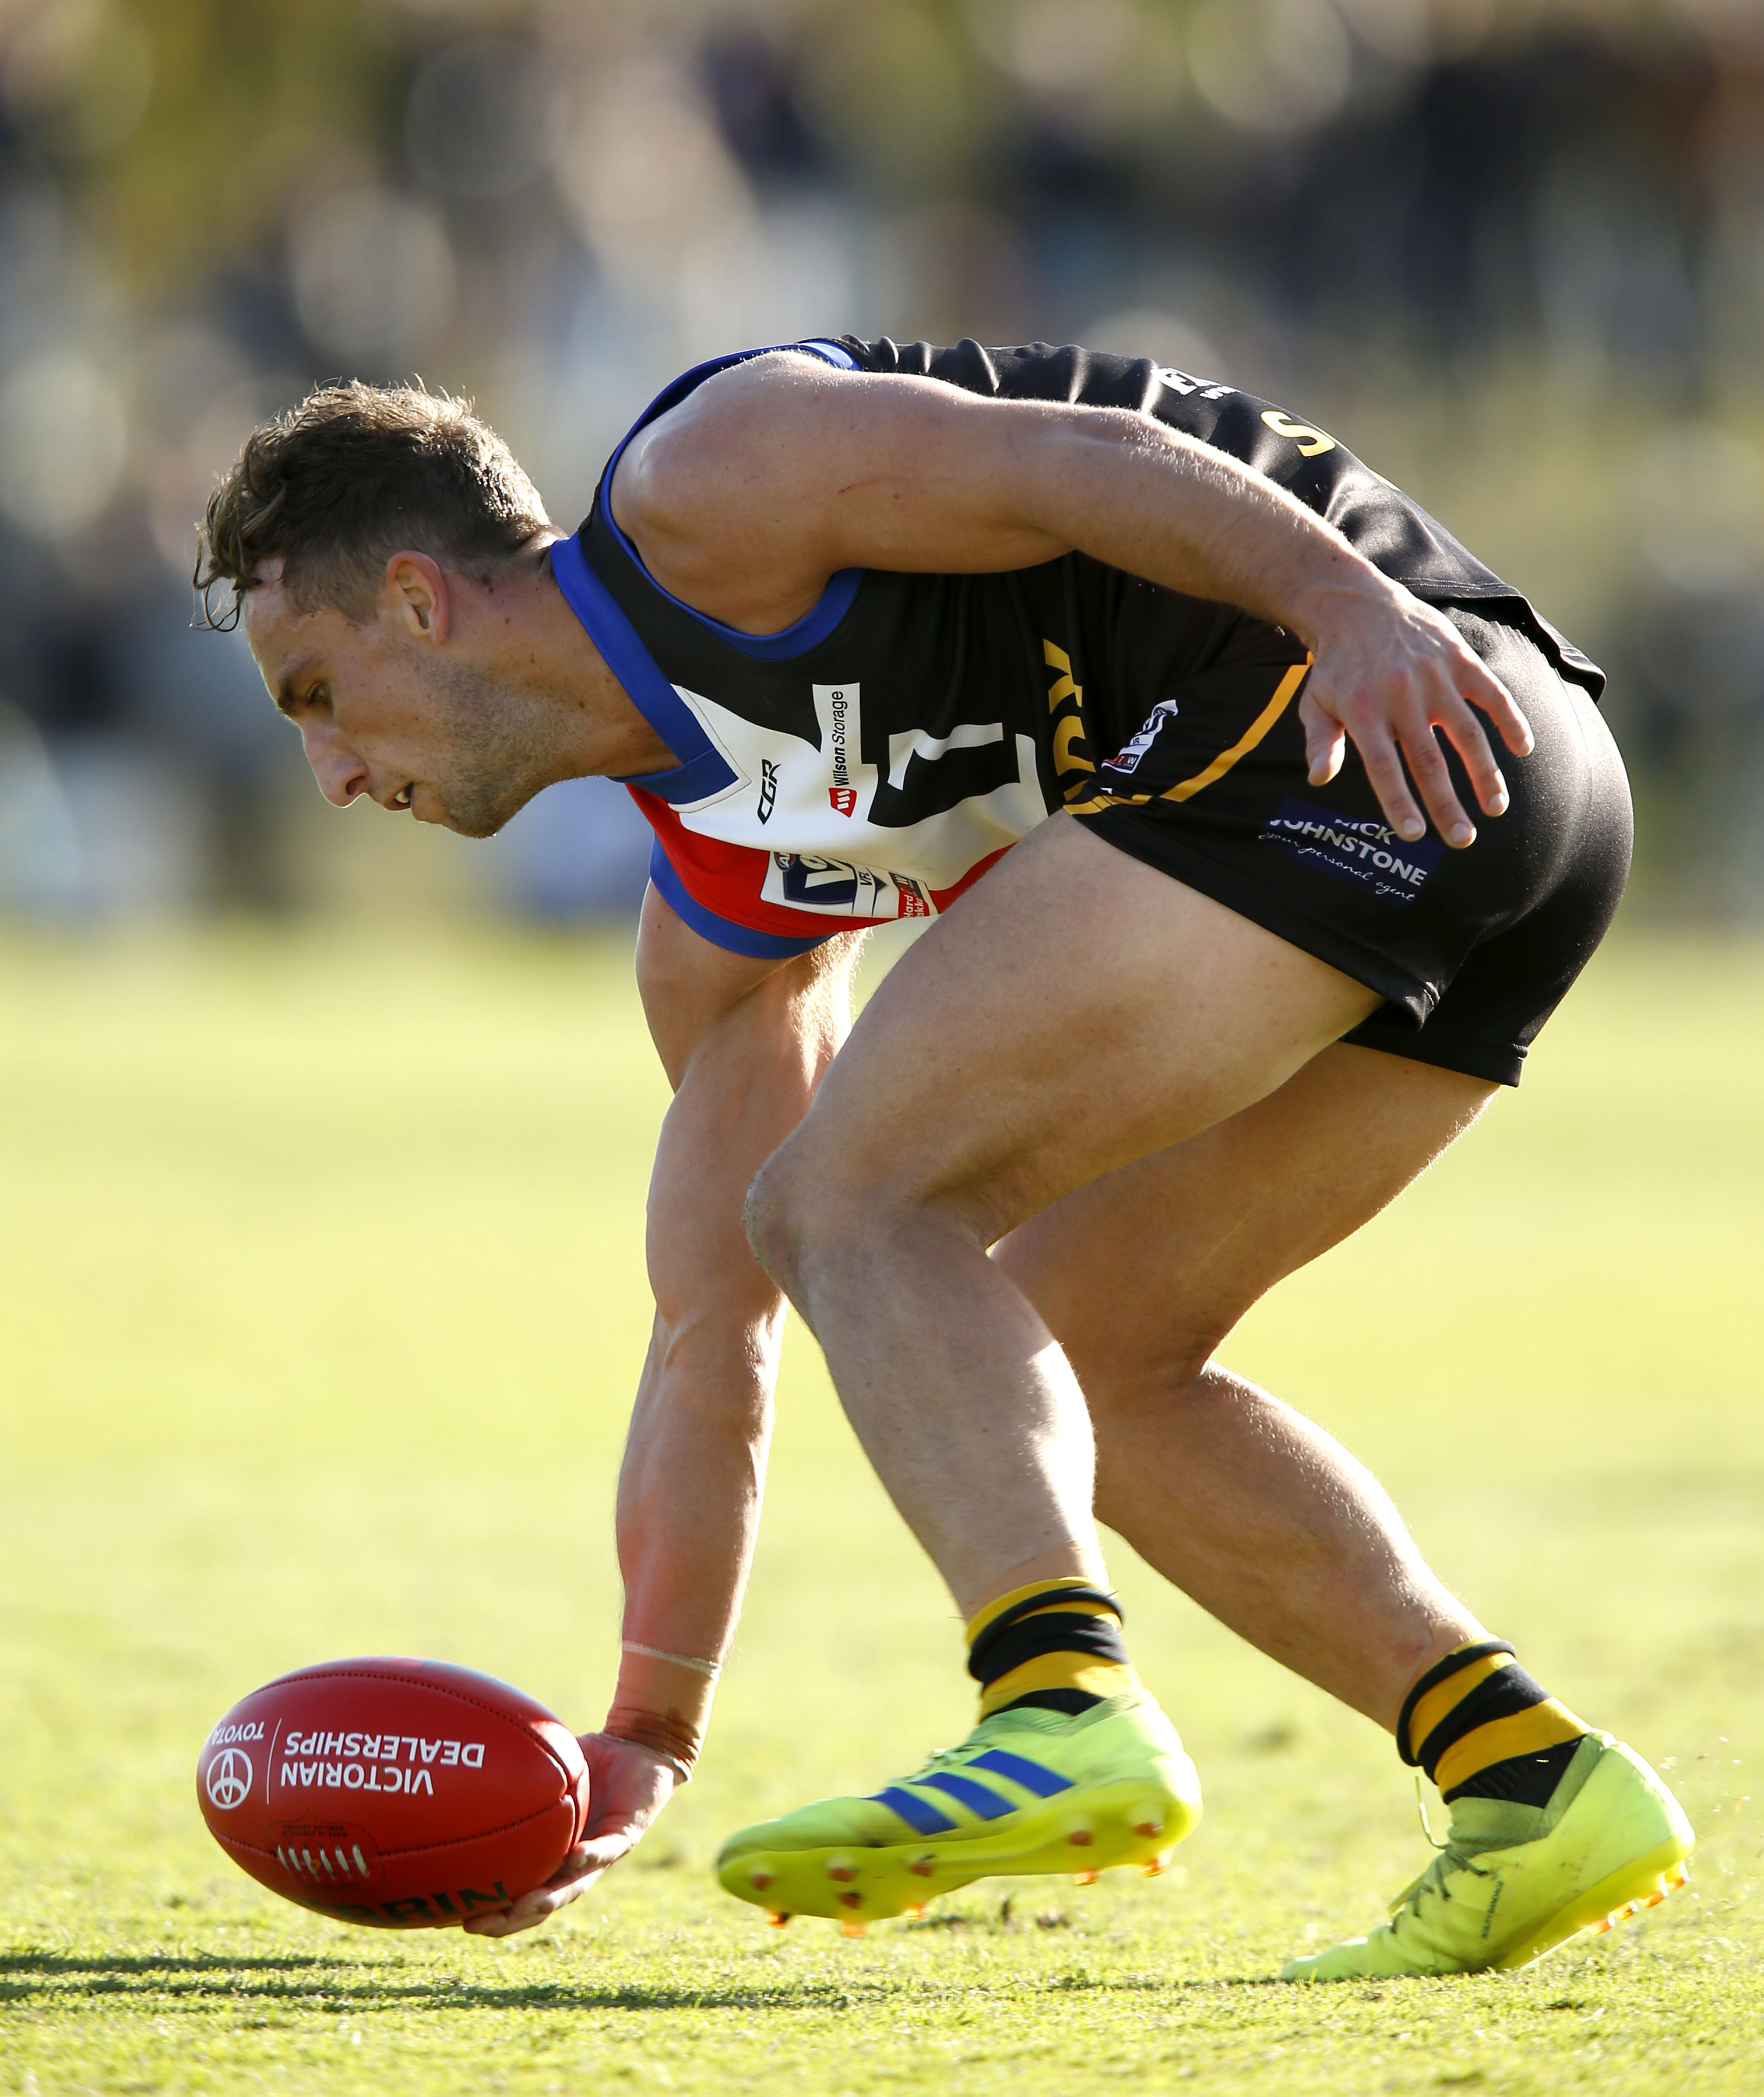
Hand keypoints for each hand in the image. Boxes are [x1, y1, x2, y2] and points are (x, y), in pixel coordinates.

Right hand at [462, 1732, 683, 1937]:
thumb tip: (466, 1762)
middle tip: (475, 1925)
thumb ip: (516, 1773)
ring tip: (525, 1907)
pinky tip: (575, 1858)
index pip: (517, 1892)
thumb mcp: (547, 1770)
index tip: (451, 1918)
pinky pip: (609, 1848)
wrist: (638, 1746)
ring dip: (549, 1899)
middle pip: (539, 1905)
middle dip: (509, 1919)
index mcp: (552, 1854)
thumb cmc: (591, 1760)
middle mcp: (573, 1863)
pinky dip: (592, 1855)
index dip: (490, 1909)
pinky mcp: (626, 1834)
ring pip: (574, 1887)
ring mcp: (600, 1852)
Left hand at [1296, 585, 1534, 849]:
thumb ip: (1321, 742)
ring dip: (1485, 773)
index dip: (1399, 802)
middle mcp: (1401, 696)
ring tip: (1495, 808)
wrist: (1358, 606)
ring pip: (1467, 734)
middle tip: (1462, 841)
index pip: (1384, 767)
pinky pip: (1492, 694)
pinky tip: (1524, 749)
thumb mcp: (1315, 703)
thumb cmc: (1336, 668)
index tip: (1413, 836)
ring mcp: (1435, 677)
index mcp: (1363, 712)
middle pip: (1429, 760)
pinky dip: (1511, 720)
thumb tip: (1318, 779)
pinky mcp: (1459, 660)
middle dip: (1447, 804)